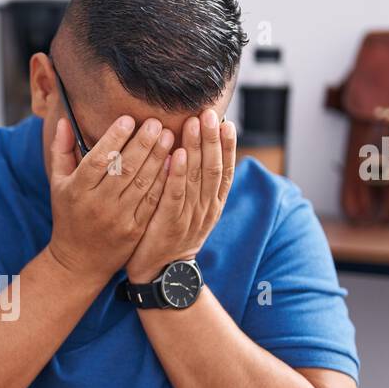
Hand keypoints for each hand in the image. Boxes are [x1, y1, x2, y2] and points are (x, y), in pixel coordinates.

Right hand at [47, 115, 174, 282]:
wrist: (79, 261)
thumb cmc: (68, 216)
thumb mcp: (58, 184)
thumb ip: (61, 151)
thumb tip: (64, 121)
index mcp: (77, 190)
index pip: (97, 160)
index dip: (114, 139)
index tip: (128, 119)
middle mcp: (97, 204)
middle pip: (123, 169)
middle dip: (142, 144)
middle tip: (155, 123)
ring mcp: (118, 218)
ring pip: (141, 183)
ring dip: (157, 158)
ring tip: (168, 137)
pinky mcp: (134, 230)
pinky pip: (151, 201)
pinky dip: (163, 181)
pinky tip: (173, 164)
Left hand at [125, 109, 235, 282]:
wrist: (160, 275)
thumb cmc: (170, 236)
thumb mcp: (190, 210)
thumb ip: (195, 185)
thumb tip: (197, 151)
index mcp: (213, 204)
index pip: (226, 170)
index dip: (228, 146)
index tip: (227, 122)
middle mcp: (206, 208)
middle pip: (214, 168)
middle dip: (212, 139)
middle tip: (209, 112)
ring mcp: (190, 217)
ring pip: (198, 178)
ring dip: (197, 148)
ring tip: (195, 123)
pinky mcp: (170, 224)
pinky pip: (176, 195)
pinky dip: (179, 174)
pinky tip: (179, 154)